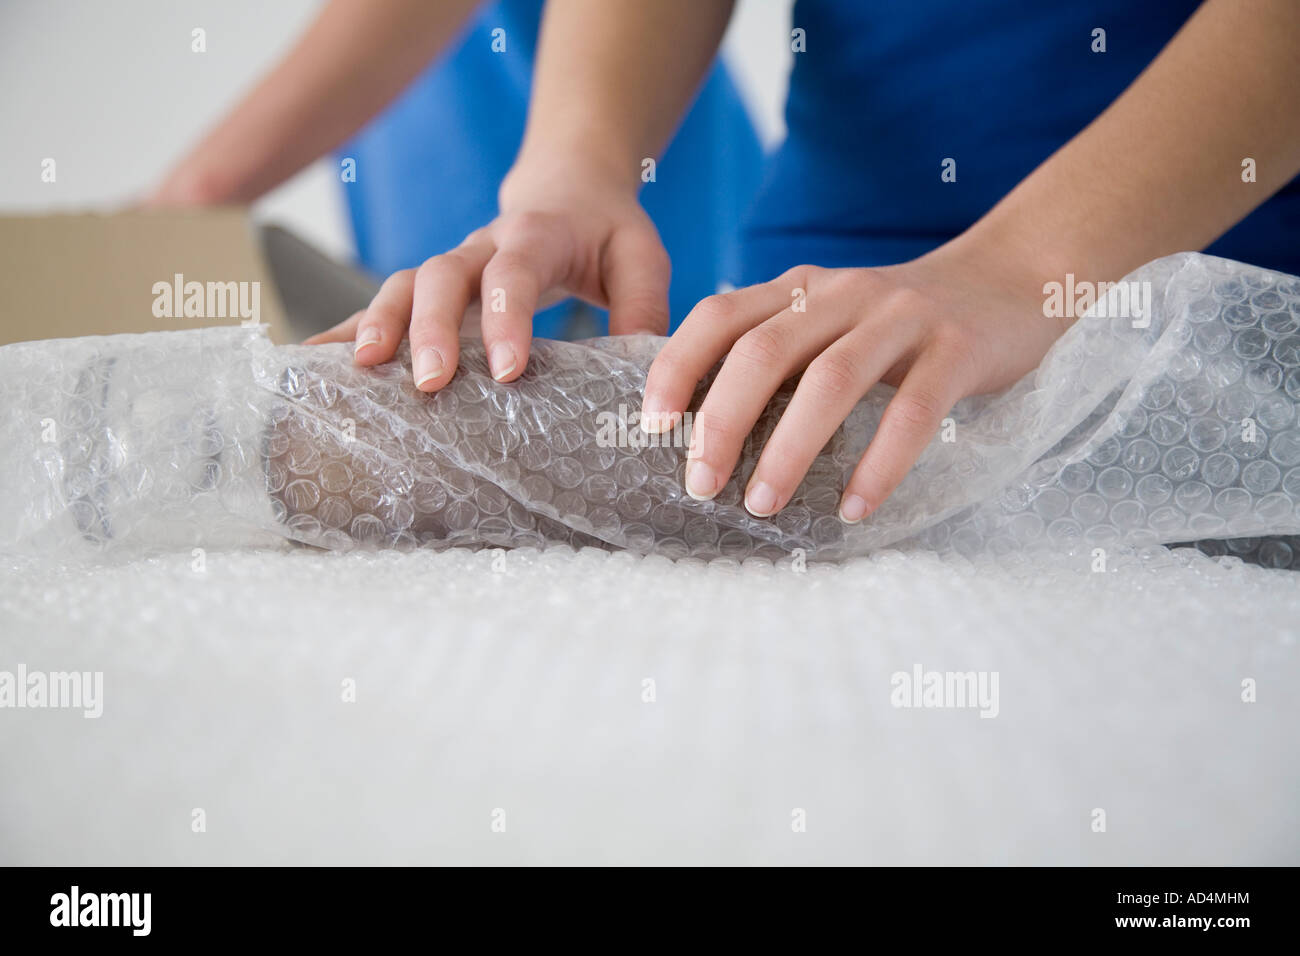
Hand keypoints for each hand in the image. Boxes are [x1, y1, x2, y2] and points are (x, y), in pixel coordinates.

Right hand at [305, 161, 670, 389]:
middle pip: (443, 275)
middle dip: (432, 328)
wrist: (568, 189)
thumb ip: (643, 312)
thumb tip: (646, 385)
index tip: (509, 371)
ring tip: (364, 370)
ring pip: (403, 284)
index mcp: (536, 236)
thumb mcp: (641, 260)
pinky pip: (381, 302)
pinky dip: (346, 329)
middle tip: (432, 383)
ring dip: (379, 324)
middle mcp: (482, 245)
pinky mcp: (429, 285)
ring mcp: (449, 264)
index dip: (507, 317)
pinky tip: (313, 361)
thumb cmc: (607, 233)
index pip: (516, 273)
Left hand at [641, 241, 1065, 523]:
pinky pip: (912, 412)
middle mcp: (843, 294)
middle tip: (701, 486)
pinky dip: (878, 465)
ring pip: (831, 381)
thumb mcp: (831, 320)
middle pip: (764, 351)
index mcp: (801, 289)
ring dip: (788, 450)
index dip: (677, 367)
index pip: (719, 316)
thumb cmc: (901, 323)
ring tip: (763, 506)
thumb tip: (704, 427)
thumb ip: (779, 351)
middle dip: (722, 422)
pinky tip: (854, 509)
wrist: (1012, 279)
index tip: (652, 426)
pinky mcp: (957, 349)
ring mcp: (902, 317)